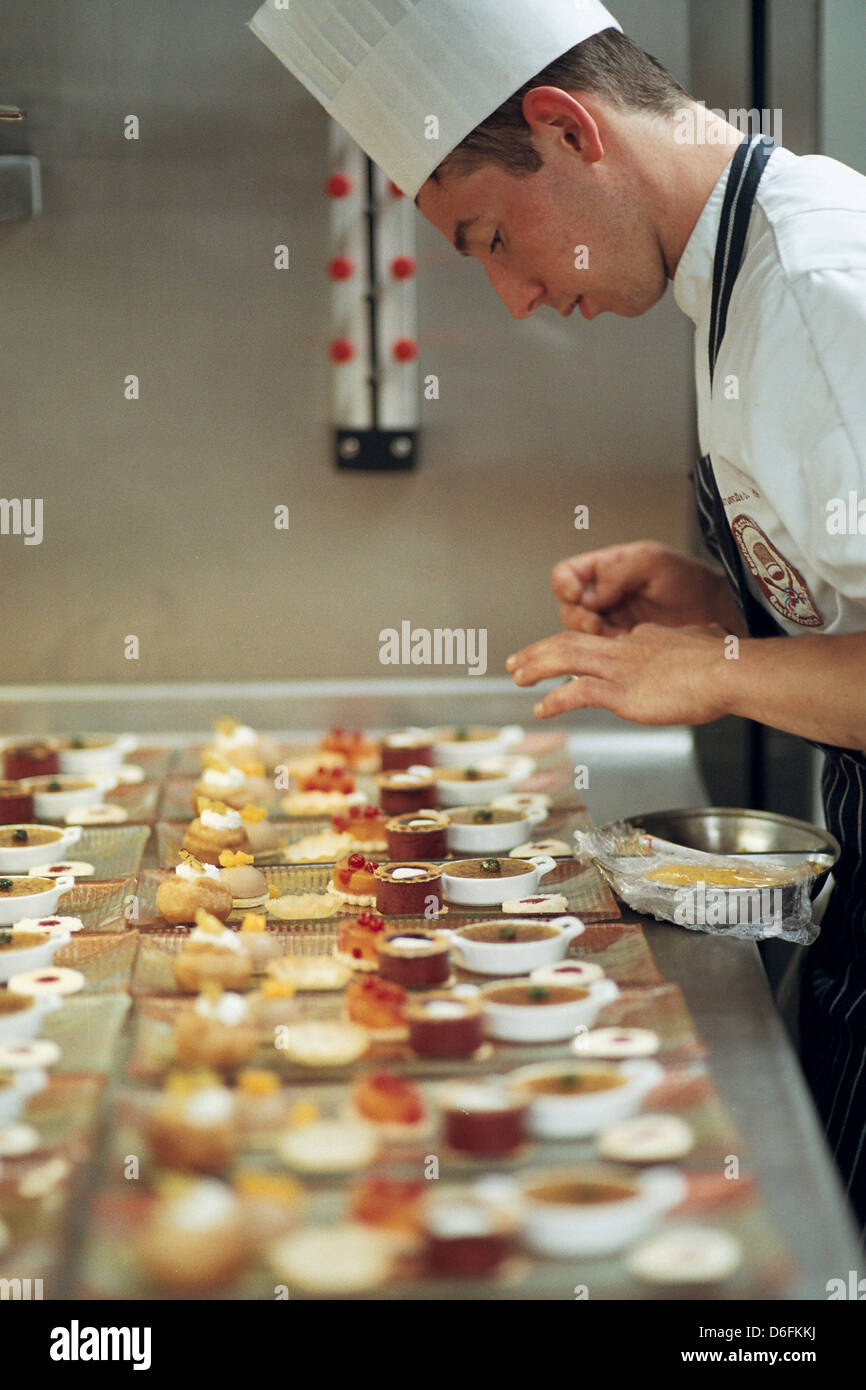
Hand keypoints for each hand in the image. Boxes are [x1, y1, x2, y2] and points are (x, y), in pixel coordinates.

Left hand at [506, 622, 733, 723]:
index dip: (576, 650)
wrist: (729, 670)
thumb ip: (696, 639)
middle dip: (538, 651)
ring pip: (565, 658)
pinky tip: (541, 708)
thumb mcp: (706, 639)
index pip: (601, 642)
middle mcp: (625, 648)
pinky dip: (555, 699)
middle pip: (570, 641)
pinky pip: (577, 693)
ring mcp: (621, 669)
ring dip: (536, 666)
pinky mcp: (623, 692)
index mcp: (642, 639)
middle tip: (517, 661)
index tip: (563, 660)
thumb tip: (709, 635)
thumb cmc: (726, 662)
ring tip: (516, 676)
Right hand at [551, 541, 746, 636]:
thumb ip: (619, 572)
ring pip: (579, 634)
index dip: (564, 585)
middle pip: (568, 607)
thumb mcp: (655, 561)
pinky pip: (599, 652)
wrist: (718, 613)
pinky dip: (603, 652)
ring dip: (588, 637)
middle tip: (595, 622)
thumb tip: (592, 593)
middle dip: (577, 616)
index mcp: (607, 569)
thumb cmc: (691, 580)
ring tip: (611, 634)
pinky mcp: (621, 646)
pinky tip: (621, 647)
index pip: (567, 575)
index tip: (576, 593)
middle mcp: (605, 596)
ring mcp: (612, 622)